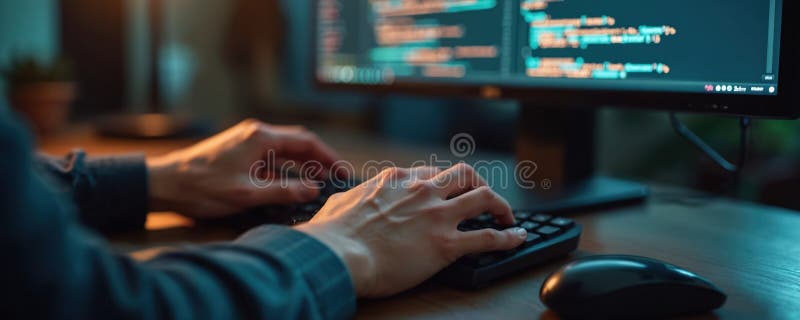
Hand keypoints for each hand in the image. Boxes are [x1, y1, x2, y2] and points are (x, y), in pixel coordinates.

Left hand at [146, 119, 341, 218]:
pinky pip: (271, 158)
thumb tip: (312, 189)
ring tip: (319, 183)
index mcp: (261, 137)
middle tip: (337, 177)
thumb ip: (283, 191)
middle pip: (298, 143)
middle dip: (320, 160)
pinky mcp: (239, 152)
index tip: (343, 172)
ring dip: (302, 166)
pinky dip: (286, 170)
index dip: (329, 157)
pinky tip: (291, 186)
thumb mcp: (246, 194)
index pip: (306, 141)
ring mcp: (247, 142)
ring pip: (285, 151)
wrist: (165, 183)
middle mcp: (256, 134)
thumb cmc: (202, 187)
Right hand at [295, 164, 526, 296]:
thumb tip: (341, 202)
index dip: (444, 183)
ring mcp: (436, 216)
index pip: (430, 173)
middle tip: (482, 199)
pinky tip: (516, 239)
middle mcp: (422, 191)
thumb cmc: (333, 234)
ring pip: (484, 197)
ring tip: (508, 217)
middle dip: (477, 184)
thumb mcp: (338, 203)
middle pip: (464, 175)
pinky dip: (508, 237)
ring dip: (500, 206)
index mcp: (396, 180)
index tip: (448, 192)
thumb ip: (350, 198)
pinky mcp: (446, 244)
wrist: (338, 254)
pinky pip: (488, 237)